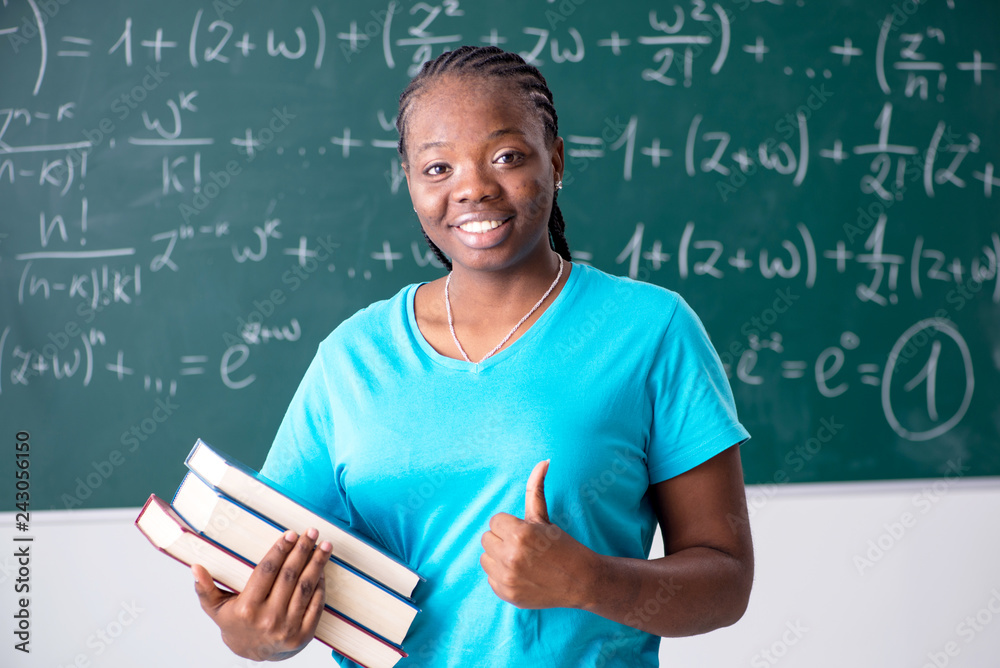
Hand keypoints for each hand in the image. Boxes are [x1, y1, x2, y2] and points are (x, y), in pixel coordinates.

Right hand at [193, 528, 332, 660]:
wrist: (252, 652)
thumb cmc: (235, 622)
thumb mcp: (215, 608)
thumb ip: (205, 588)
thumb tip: (195, 568)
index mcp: (246, 608)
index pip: (266, 572)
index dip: (279, 551)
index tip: (290, 534)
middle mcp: (268, 618)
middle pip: (289, 576)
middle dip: (302, 551)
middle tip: (311, 532)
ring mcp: (287, 627)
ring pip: (305, 588)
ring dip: (317, 564)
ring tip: (324, 546)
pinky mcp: (303, 634)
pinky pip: (316, 604)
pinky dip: (321, 585)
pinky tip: (323, 569)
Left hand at [480, 460, 597, 608]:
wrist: (582, 581)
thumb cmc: (563, 545)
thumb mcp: (545, 517)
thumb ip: (536, 489)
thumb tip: (543, 460)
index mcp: (519, 534)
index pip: (495, 521)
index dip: (510, 525)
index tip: (525, 532)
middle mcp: (511, 556)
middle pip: (487, 538)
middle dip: (503, 539)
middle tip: (523, 545)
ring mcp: (508, 578)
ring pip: (485, 558)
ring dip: (498, 557)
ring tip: (521, 558)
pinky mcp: (507, 594)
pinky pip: (490, 578)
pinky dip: (502, 576)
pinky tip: (521, 574)